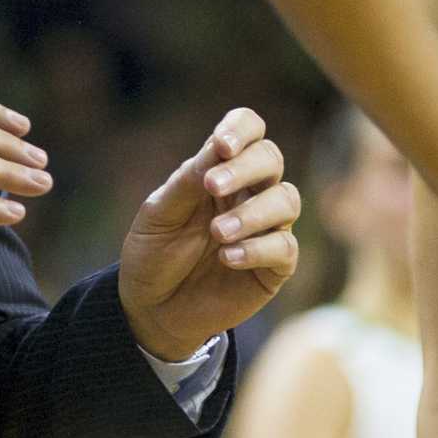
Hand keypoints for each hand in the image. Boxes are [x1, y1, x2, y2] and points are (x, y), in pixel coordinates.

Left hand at [119, 108, 300, 361]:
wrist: (151, 308)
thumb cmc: (154, 253)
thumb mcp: (159, 213)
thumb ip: (188, 181)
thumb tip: (219, 148)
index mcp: (221, 170)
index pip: (249, 130)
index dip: (242, 129)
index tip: (221, 145)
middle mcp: (249, 192)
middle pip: (271, 159)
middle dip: (245, 168)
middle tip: (212, 186)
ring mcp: (265, 228)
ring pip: (286, 200)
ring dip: (253, 212)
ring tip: (218, 233)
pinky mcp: (274, 267)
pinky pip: (284, 248)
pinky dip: (258, 249)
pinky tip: (228, 257)